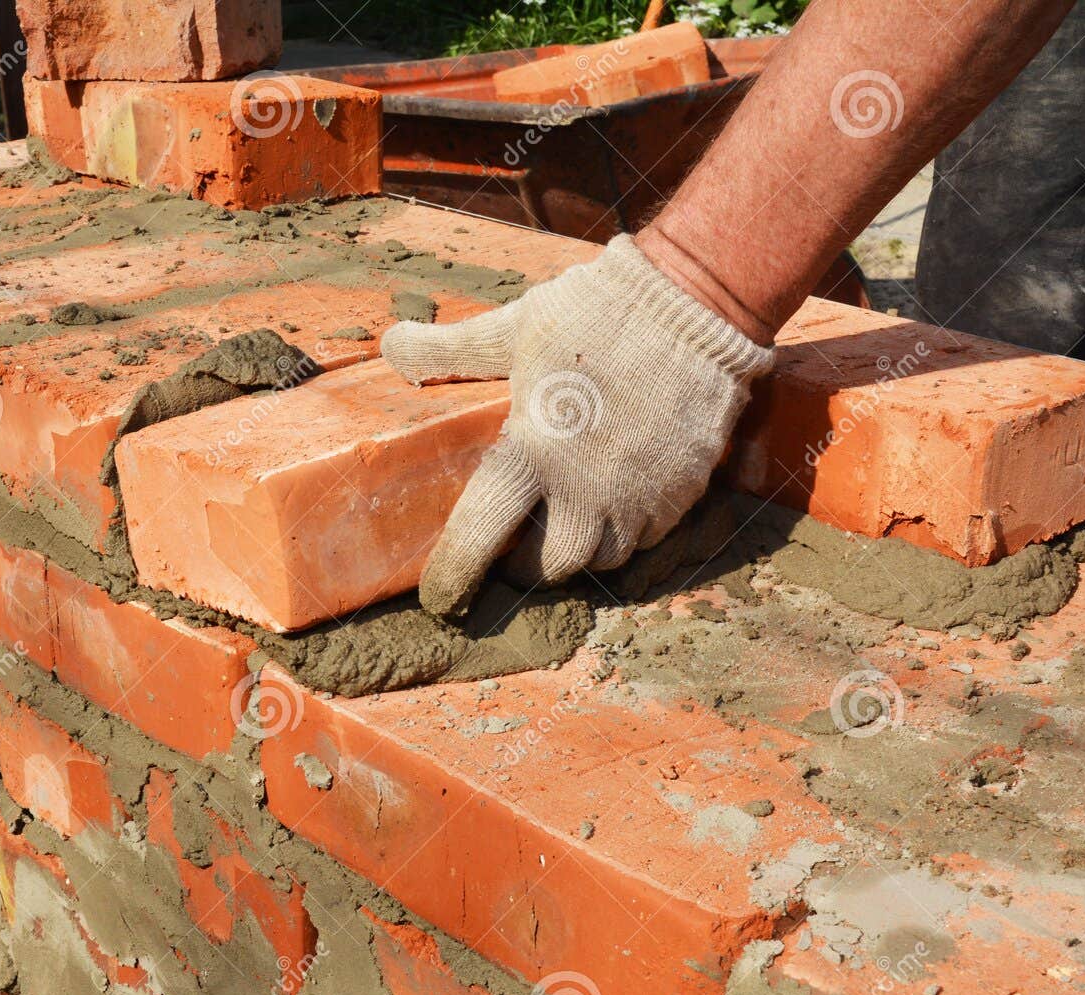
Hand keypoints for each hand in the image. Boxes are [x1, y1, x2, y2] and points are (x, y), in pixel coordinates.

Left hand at [381, 235, 775, 616]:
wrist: (694, 304)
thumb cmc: (594, 313)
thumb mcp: (513, 329)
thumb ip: (450, 350)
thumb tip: (389, 346)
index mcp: (532, 452)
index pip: (479, 536)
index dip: (454, 575)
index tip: (441, 598)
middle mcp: (585, 490)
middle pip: (548, 567)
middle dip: (525, 565)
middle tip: (513, 544)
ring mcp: (639, 497)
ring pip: (601, 560)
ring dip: (576, 551)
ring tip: (563, 524)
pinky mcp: (682, 493)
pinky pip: (647, 537)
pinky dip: (623, 533)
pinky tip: (613, 504)